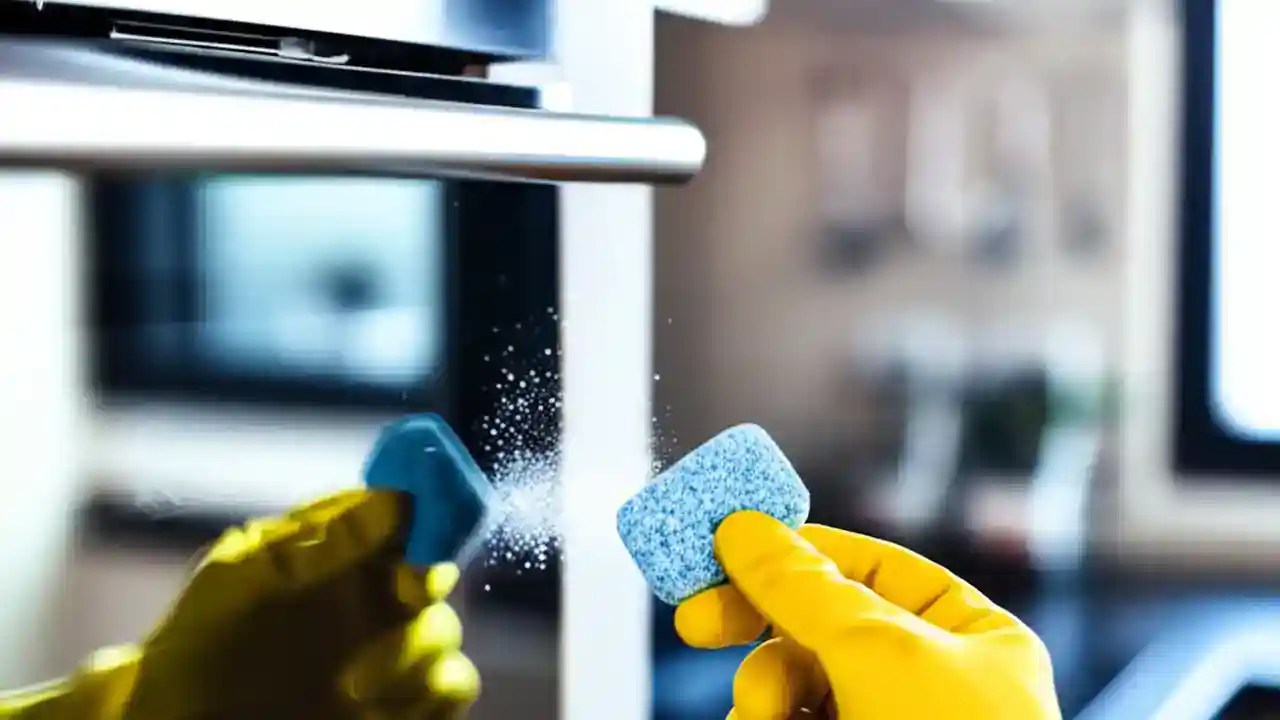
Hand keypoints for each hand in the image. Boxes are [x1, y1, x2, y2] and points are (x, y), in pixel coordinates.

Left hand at [0, 490, 478, 719]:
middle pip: (432, 573)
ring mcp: (386, 651)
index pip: (402, 514)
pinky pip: (454, 686)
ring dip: (415, 652)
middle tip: (404, 594)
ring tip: (352, 690)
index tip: (415, 532)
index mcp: (334, 551)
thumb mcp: (241, 579)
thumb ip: (320, 541)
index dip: (425, 514)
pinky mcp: (399, 703)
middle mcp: (368, 596)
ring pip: (443, 632)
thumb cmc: (196, 644)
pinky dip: (437, 693)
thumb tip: (396, 500)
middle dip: (424, 583)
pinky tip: (385, 710)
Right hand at [674, 511, 1060, 719]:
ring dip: (760, 693)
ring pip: (792, 685)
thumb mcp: (876, 653)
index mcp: (971, 641)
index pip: (872, 569)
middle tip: (695, 621)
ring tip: (761, 719)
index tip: (725, 546)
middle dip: (757, 625)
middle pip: (820, 624)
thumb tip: (744, 528)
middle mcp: (929, 685)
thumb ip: (803, 586)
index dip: (799, 551)